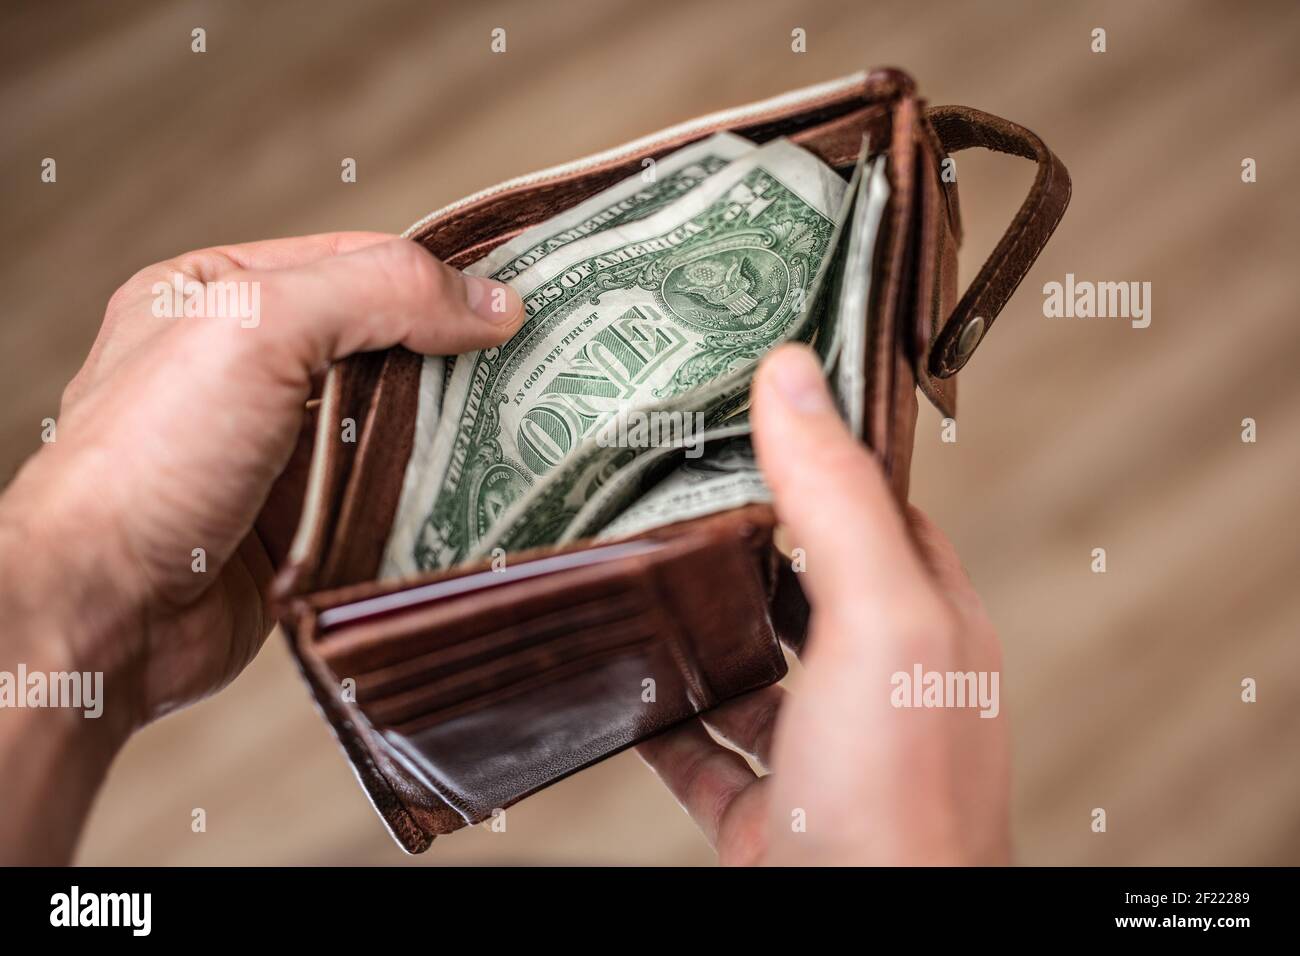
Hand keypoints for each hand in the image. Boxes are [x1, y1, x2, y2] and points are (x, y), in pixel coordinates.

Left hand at [0, 233, 521, 861]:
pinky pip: (386, 496)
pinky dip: (431, 497)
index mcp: (218, 295)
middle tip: (543, 366)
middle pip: (383, 344)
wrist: (102, 615)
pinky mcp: (301, 524)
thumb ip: (376, 293)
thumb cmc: (150, 458)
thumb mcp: (257, 330)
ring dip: (451, 433)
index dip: (438, 278)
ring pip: (392, 424)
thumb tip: (493, 301)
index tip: (521, 298)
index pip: (356, 263)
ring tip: (530, 430)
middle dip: (455, 356)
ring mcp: (275, 450)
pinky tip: (481, 496)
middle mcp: (247, 369)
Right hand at [638, 344, 1009, 864]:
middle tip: (664, 480)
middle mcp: (882, 686)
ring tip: (637, 574)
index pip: (876, 510)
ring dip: (704, 629)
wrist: (865, 943)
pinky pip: (712, 757)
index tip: (744, 405)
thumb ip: (836, 499)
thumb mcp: (876, 622)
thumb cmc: (897, 796)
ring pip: (758, 672)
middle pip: (808, 586)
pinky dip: (670, 724)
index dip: (818, 455)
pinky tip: (629, 695)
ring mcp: (828, 756)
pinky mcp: (775, 818)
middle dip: (743, 538)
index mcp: (927, 625)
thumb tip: (794, 370)